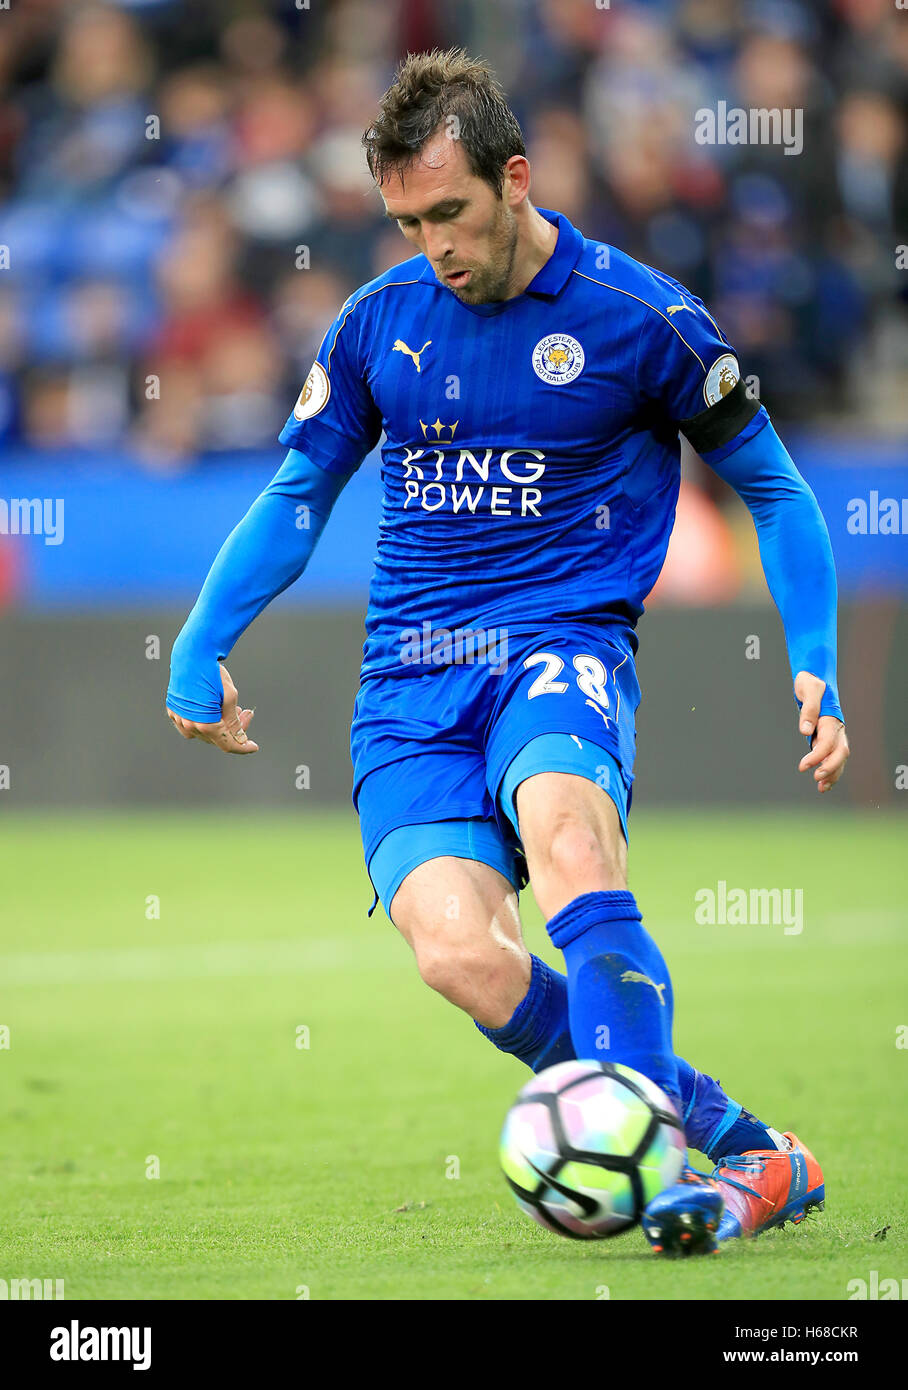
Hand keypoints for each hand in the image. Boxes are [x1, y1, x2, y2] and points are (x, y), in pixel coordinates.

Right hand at [166, 664, 258, 754]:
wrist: (191, 655)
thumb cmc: (212, 674)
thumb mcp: (229, 696)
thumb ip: (234, 722)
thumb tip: (240, 738)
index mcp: (205, 724)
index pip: (228, 745)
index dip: (243, 747)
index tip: (254, 746)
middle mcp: (190, 725)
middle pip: (217, 738)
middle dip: (235, 729)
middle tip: (246, 713)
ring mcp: (179, 719)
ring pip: (204, 733)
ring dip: (221, 725)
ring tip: (233, 708)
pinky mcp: (174, 711)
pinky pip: (191, 725)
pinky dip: (205, 721)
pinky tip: (214, 708)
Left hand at [794, 671, 847, 793]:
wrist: (814, 677)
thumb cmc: (810, 681)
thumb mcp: (808, 689)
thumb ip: (809, 709)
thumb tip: (805, 731)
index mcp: (831, 718)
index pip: (828, 742)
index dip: (817, 756)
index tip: (802, 766)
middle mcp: (836, 727)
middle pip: (840, 752)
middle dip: (830, 768)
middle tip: (816, 779)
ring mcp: (835, 733)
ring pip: (839, 757)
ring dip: (833, 773)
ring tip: (821, 788)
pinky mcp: (829, 737)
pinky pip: (834, 756)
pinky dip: (832, 770)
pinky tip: (823, 783)